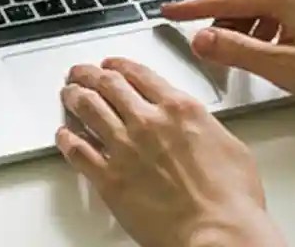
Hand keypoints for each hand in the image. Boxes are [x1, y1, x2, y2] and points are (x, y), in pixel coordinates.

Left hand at [55, 58, 285, 246]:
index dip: (120, 66)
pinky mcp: (109, 179)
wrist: (217, 232)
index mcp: (179, 109)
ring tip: (69, 93)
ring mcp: (124, 149)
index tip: (112, 65)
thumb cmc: (230, 198)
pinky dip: (66, 139)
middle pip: (109, 86)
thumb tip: (198, 128)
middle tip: (82, 73)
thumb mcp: (229, 145)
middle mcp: (148, 122)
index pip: (140, 74)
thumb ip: (203, 127)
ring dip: (75, 97)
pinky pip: (78, 152)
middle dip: (91, 75)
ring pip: (88, 110)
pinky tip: (64, 135)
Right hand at [162, 0, 294, 110]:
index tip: (169, 10)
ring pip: (266, 8)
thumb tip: (203, 38)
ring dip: (247, 30)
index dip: (194, 8)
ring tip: (240, 58)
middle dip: (223, 25)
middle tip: (206, 49)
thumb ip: (237, 50)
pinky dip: (269, 30)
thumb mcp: (283, 67)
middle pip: (246, 2)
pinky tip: (271, 53)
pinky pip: (285, 12)